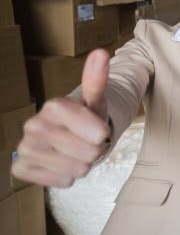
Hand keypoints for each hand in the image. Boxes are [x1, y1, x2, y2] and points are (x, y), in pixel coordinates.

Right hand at [11, 49, 110, 186]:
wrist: (68, 137)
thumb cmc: (86, 119)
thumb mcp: (96, 101)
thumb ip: (98, 80)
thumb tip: (100, 53)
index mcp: (53, 107)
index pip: (95, 132)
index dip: (102, 133)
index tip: (98, 129)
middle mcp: (33, 126)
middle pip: (89, 153)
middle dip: (95, 151)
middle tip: (87, 143)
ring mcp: (25, 148)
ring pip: (77, 170)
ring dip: (82, 165)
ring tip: (75, 152)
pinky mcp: (21, 168)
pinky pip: (61, 181)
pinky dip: (67, 177)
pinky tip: (62, 164)